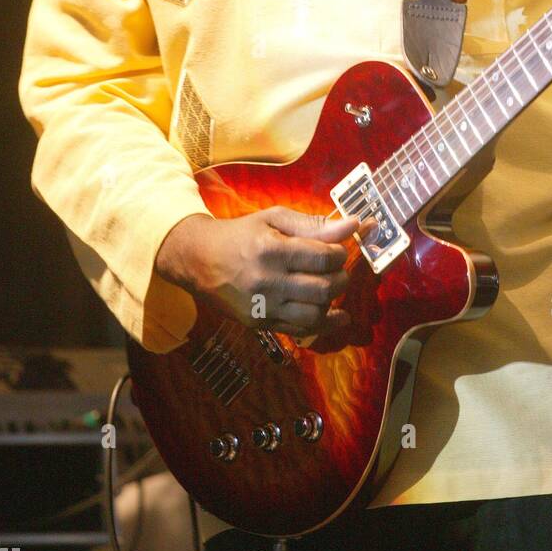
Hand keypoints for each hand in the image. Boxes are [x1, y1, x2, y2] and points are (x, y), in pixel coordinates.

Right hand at [156, 206, 369, 335]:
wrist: (198, 261)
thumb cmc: (240, 235)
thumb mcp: (273, 219)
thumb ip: (313, 224)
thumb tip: (353, 225)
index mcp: (272, 250)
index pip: (322, 257)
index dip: (340, 253)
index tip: (339, 250)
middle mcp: (268, 282)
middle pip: (323, 288)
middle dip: (341, 278)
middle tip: (338, 269)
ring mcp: (263, 307)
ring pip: (315, 314)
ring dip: (332, 302)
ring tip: (330, 288)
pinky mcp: (260, 324)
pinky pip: (300, 331)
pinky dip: (324, 324)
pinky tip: (336, 316)